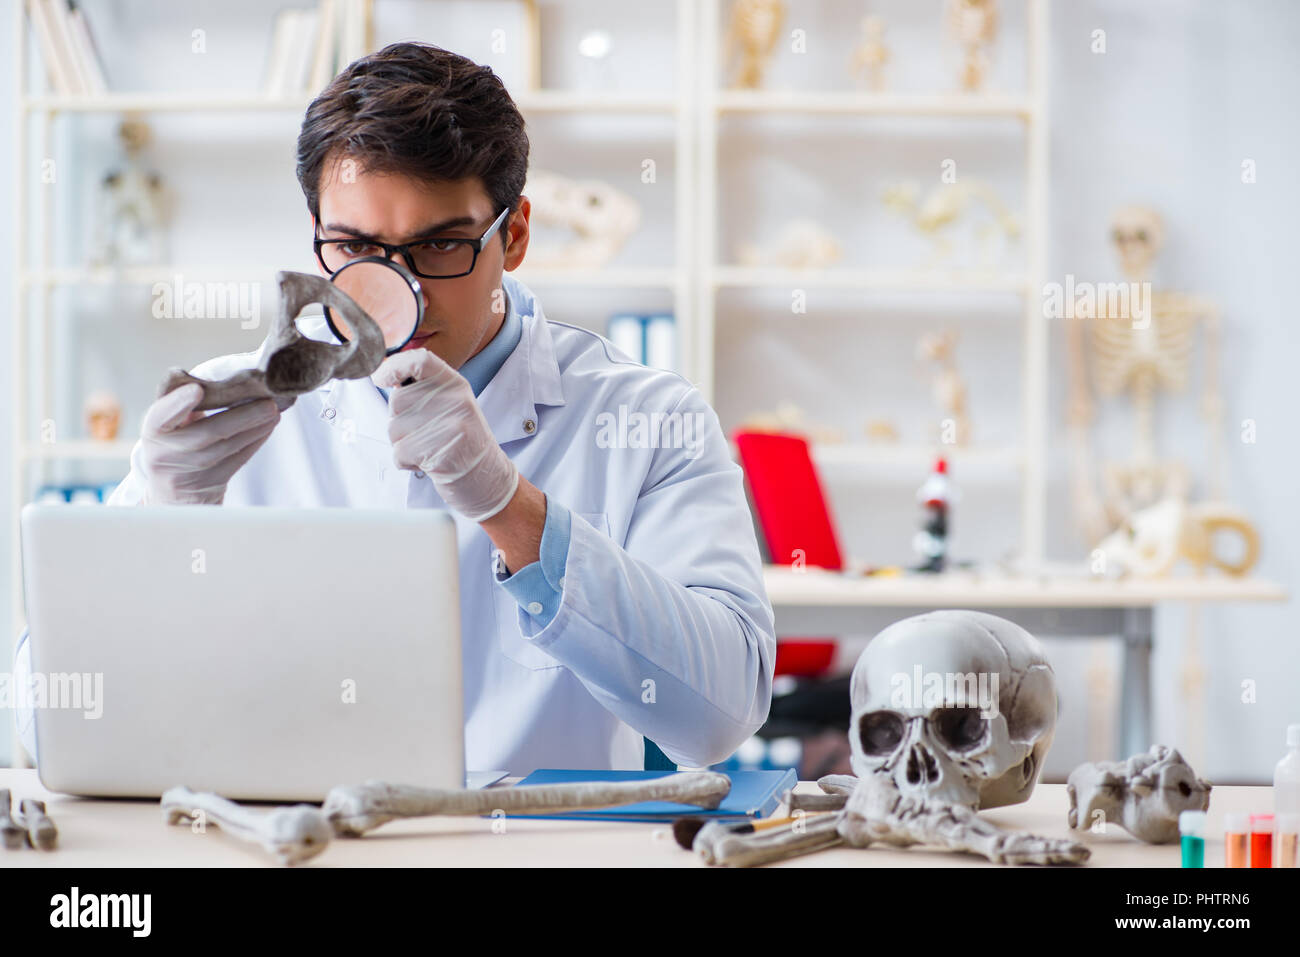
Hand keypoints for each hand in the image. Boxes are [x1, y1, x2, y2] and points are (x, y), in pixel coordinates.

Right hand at [139, 383, 281, 504]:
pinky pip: (239, 459)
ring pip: (229, 447)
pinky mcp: (212, 482)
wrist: (172, 486)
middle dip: (242, 416)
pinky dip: (256, 440)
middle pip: (208, 433)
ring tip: (274, 411)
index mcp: (153, 430)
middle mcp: (167, 453)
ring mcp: (189, 472)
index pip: (162, 416)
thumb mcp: (168, 421)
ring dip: (256, 428)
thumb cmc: (174, 439)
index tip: (197, 389)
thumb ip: (184, 402)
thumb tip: (223, 381)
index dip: (179, 403)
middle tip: (268, 402)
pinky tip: (268, 427)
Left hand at [374, 350, 518, 521]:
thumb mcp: (451, 406)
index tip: (381, 378)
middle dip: (398, 421)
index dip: (393, 366)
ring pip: (393, 428)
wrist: (486, 478)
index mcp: (456, 385)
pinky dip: (406, 462)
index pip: (419, 360)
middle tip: (423, 433)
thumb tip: (383, 374)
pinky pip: (399, 452)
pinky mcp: (442, 453)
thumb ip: (423, 389)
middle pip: (397, 400)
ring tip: (428, 448)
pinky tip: (427, 463)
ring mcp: (450, 427)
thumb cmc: (460, 442)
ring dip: (402, 444)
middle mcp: (455, 401)